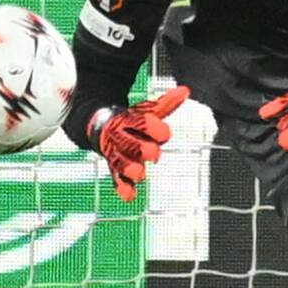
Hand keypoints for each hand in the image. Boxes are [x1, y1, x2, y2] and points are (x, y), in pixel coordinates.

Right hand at [90, 85, 189, 201]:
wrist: (101, 125)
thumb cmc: (132, 120)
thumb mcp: (147, 111)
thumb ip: (166, 104)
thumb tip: (186, 90)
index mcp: (130, 121)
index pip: (142, 124)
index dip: (154, 128)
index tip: (163, 133)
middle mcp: (122, 137)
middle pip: (132, 145)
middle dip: (142, 149)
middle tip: (153, 153)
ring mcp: (117, 153)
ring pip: (122, 163)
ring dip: (131, 168)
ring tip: (139, 173)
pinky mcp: (114, 168)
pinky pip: (117, 179)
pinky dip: (123, 188)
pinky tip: (131, 196)